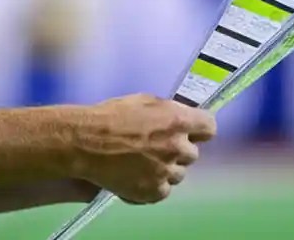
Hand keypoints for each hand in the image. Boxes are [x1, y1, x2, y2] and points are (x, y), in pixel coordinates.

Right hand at [75, 94, 214, 204]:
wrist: (84, 142)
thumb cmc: (110, 116)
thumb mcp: (143, 102)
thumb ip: (167, 112)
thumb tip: (179, 119)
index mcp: (177, 120)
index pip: (209, 127)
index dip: (200, 130)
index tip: (192, 132)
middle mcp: (177, 147)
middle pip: (192, 154)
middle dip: (178, 151)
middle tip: (157, 147)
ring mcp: (166, 171)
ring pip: (178, 174)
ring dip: (166, 169)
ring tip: (143, 163)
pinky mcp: (153, 192)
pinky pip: (163, 191)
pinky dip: (153, 186)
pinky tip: (137, 176)